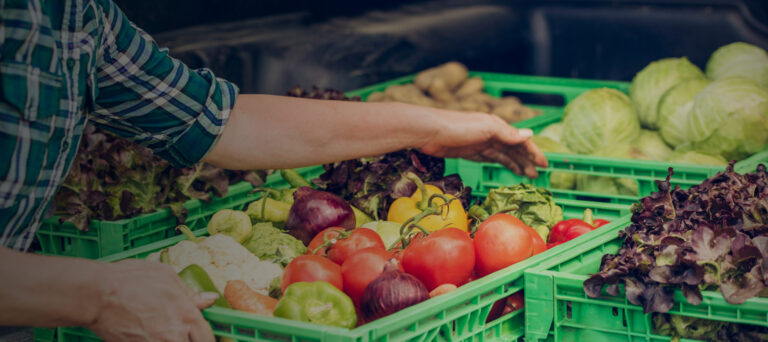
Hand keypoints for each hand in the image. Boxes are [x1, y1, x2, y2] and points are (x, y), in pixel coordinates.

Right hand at [88, 259, 217, 341]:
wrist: (97, 295)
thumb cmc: (131, 280)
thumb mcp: (167, 276)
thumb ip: (190, 293)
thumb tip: (209, 299)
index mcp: (187, 315)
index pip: (208, 338)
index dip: (206, 338)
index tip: (201, 336)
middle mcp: (174, 335)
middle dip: (191, 341)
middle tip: (183, 334)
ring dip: (171, 339)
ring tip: (162, 331)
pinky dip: (152, 341)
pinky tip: (147, 333)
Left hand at [417, 111, 547, 177]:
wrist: (430, 132)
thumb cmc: (458, 126)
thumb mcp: (487, 128)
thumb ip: (508, 134)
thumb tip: (529, 135)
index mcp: (498, 126)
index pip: (521, 140)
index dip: (533, 152)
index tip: (545, 165)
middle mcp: (491, 133)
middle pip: (514, 149)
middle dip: (526, 161)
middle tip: (537, 175)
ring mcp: (481, 143)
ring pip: (503, 155)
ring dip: (516, 164)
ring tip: (527, 176)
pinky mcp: (470, 152)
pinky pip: (491, 158)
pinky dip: (501, 164)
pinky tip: (508, 169)